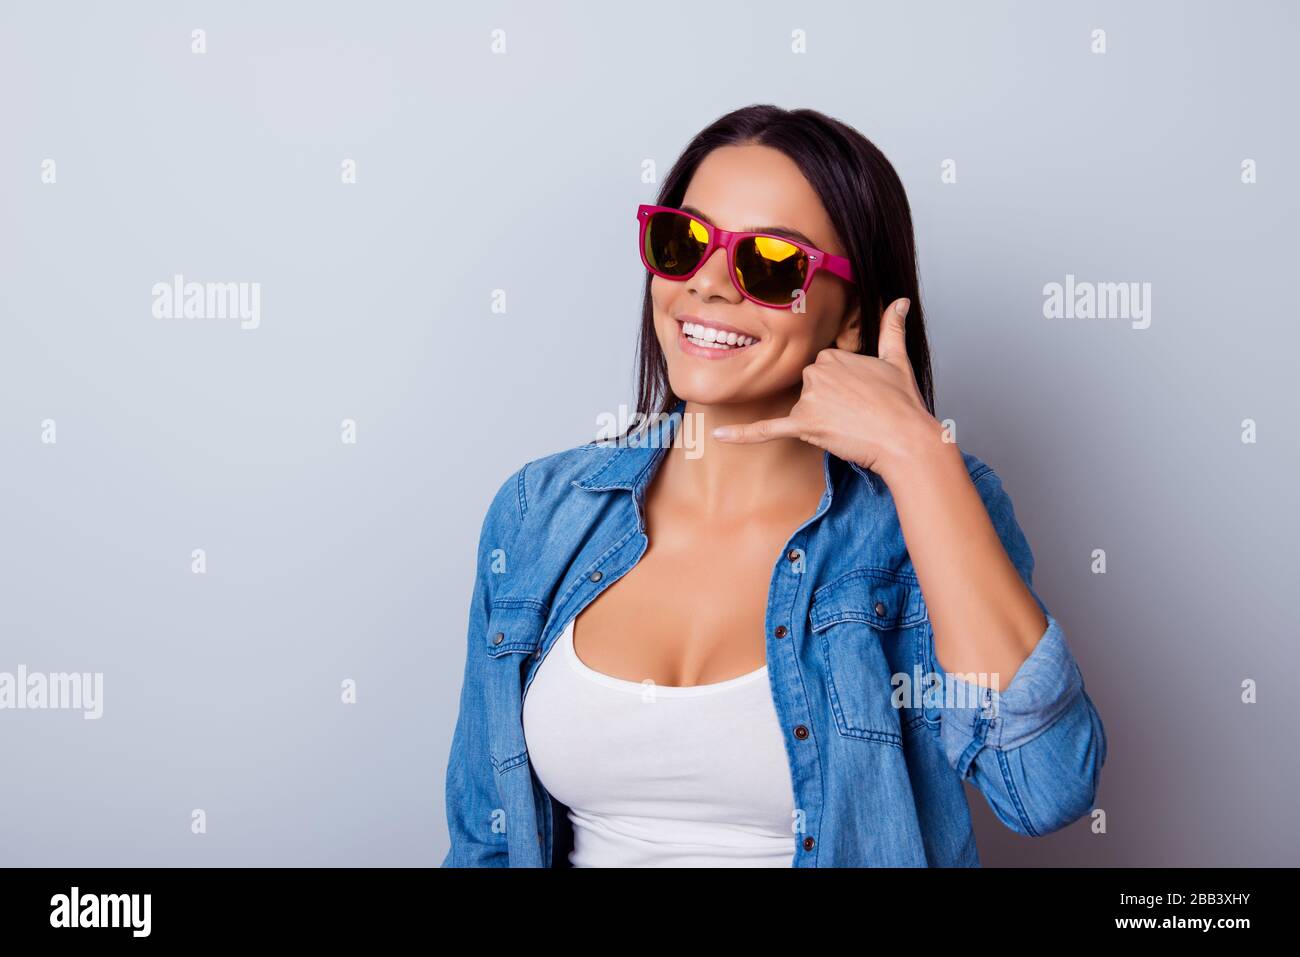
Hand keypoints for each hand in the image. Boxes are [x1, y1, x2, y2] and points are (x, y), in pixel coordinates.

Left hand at [711, 298, 940, 478]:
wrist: (906, 439)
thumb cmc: (902, 403)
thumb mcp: (897, 359)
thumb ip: (892, 327)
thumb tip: (900, 301)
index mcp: (831, 354)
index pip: (820, 370)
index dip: (839, 387)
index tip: (860, 396)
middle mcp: (816, 371)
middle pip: (808, 388)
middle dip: (828, 403)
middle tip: (858, 413)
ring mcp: (809, 398)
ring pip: (800, 408)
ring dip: (820, 421)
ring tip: (851, 426)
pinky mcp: (804, 425)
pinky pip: (766, 429)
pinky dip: (742, 434)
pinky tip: (718, 436)